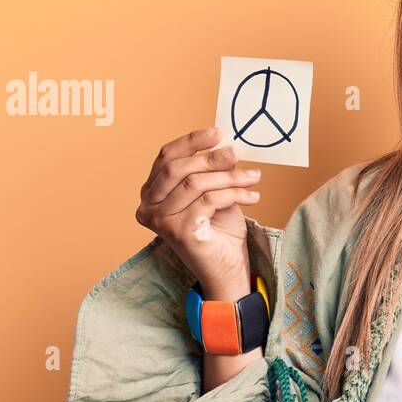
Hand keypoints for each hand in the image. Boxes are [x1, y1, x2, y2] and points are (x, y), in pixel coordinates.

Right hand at [135, 127, 262, 296]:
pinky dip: (234, 194)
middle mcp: (148, 207)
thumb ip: (212, 170)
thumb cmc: (219, 230)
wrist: (226, 268)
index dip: (191, 142)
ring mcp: (160, 221)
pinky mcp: (178, 231)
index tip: (218, 133)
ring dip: (229, 177)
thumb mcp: (214, 192)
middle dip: (211, 158)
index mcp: (151, 193)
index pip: (166, 158)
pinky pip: (209, 200)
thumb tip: (225, 145)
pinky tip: (252, 197)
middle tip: (236, 153)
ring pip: (195, 183)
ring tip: (252, 178)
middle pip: (177, 168)